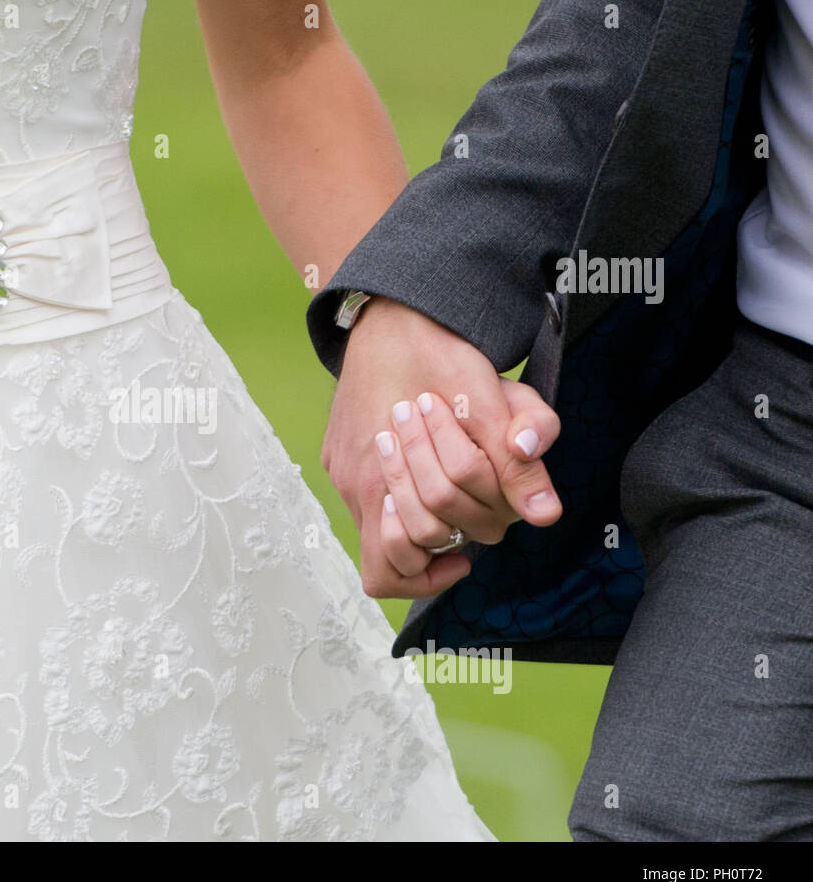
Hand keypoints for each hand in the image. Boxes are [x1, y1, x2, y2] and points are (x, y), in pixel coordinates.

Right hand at [321, 296, 561, 597]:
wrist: (393, 311)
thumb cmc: (440, 352)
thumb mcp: (491, 402)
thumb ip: (517, 462)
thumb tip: (545, 514)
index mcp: (385, 476)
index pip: (399, 562)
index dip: (437, 570)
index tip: (465, 556)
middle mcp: (355, 482)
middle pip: (394, 548)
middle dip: (437, 533)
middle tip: (465, 508)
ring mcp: (341, 471)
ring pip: (374, 530)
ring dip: (414, 521)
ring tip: (443, 497)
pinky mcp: (336, 457)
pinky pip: (363, 501)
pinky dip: (395, 499)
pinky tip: (422, 471)